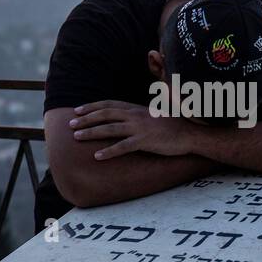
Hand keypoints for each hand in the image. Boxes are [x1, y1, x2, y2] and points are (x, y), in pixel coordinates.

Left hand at [70, 100, 196, 159]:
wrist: (190, 133)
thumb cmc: (173, 126)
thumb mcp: (153, 116)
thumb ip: (138, 115)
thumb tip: (127, 119)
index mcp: (136, 109)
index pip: (109, 105)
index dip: (92, 107)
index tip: (77, 110)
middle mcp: (135, 115)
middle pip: (105, 114)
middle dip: (86, 119)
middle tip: (70, 124)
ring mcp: (140, 128)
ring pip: (110, 129)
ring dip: (92, 132)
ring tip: (77, 137)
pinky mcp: (145, 141)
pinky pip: (123, 147)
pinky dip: (109, 151)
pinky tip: (97, 156)